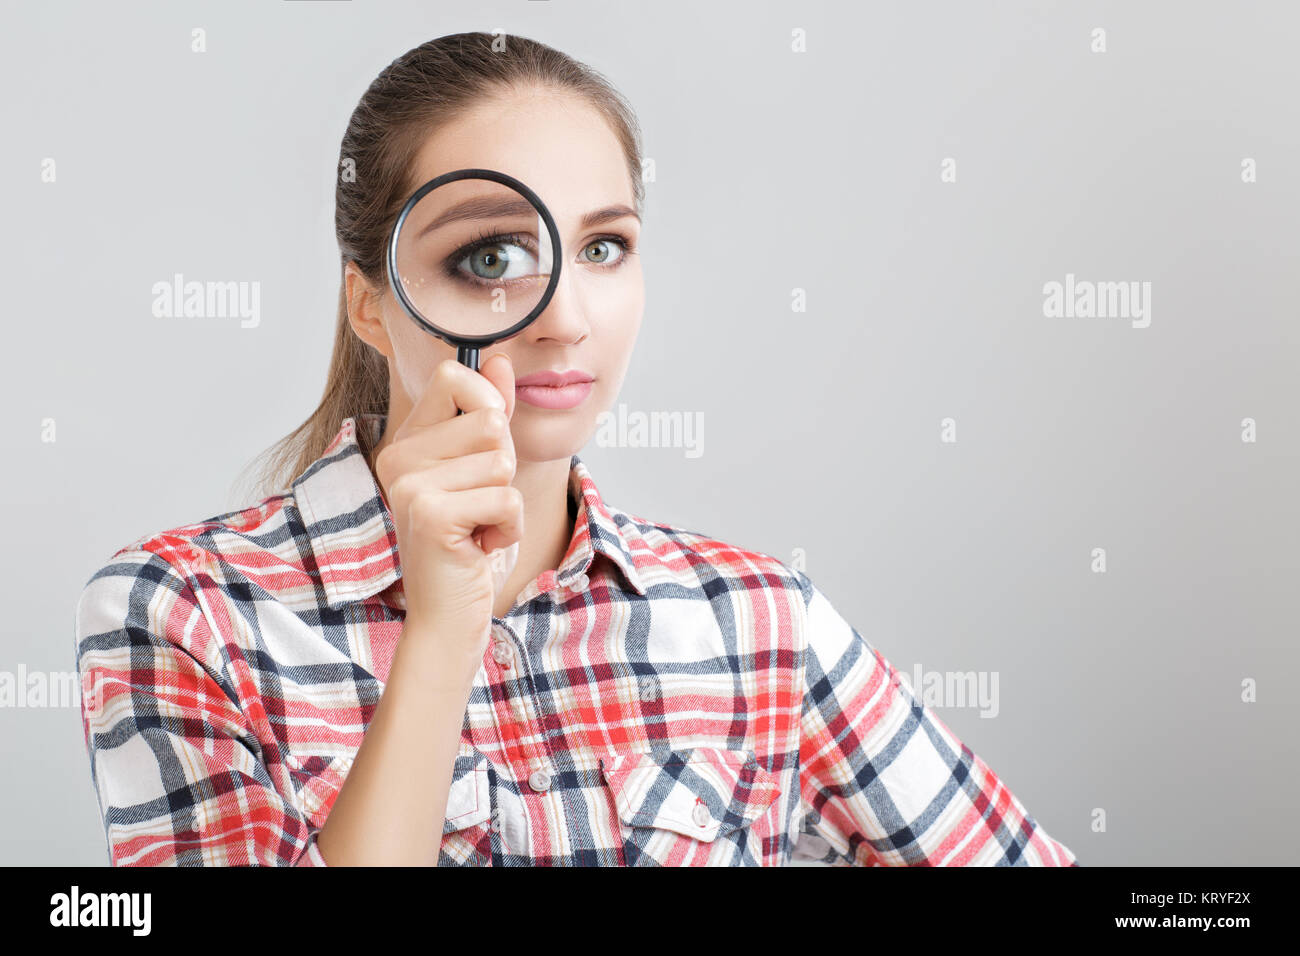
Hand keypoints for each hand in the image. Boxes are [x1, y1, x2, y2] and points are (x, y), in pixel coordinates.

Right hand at [372, 355, 522, 669]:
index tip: (484, 452)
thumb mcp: (484, 472)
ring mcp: (409, 484)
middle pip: (491, 420)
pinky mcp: (430, 514)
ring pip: (503, 461)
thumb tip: (501, 361)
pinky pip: (507, 497)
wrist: (449, 615)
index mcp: (407, 440)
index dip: (490, 405)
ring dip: (507, 500)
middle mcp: (398, 457)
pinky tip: (479, 546)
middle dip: (505, 466)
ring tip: (478, 526)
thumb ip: (491, 415)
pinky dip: (509, 527)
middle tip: (480, 504)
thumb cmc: (470, 543)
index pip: (456, 376)